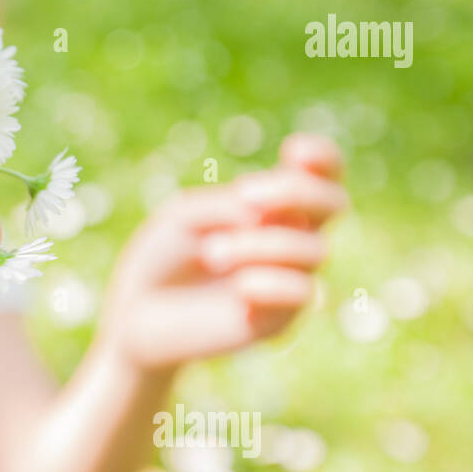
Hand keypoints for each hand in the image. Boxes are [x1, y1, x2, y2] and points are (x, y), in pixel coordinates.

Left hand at [100, 133, 346, 376]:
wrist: (138, 314)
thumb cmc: (161, 257)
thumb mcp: (182, 217)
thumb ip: (225, 208)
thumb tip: (264, 218)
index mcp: (273, 206)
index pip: (322, 175)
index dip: (323, 158)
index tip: (293, 151)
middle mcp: (292, 239)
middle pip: (334, 203)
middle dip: (296, 190)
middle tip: (245, 193)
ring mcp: (289, 279)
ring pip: (314, 249)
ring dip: (262, 243)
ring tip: (213, 252)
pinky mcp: (280, 320)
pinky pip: (303, 294)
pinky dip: (274, 283)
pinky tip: (241, 286)